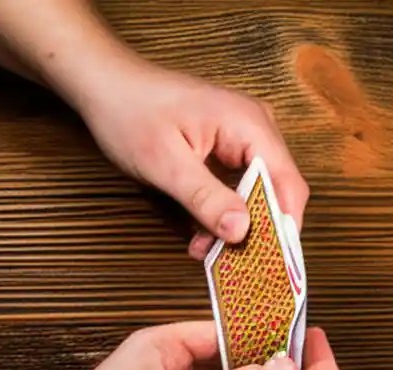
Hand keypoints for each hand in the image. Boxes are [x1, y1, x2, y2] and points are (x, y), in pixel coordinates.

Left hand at [73, 57, 309, 260]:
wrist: (105, 84)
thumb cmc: (130, 111)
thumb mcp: (165, 163)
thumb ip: (205, 199)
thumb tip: (241, 231)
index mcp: (250, 124)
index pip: (287, 185)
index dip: (284, 226)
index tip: (269, 261)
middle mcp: (257, 128)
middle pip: (278, 191)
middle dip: (255, 229)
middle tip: (232, 262)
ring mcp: (246, 136)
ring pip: (259, 192)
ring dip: (237, 224)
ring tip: (207, 249)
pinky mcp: (232, 146)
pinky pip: (242, 185)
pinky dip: (226, 210)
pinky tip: (203, 232)